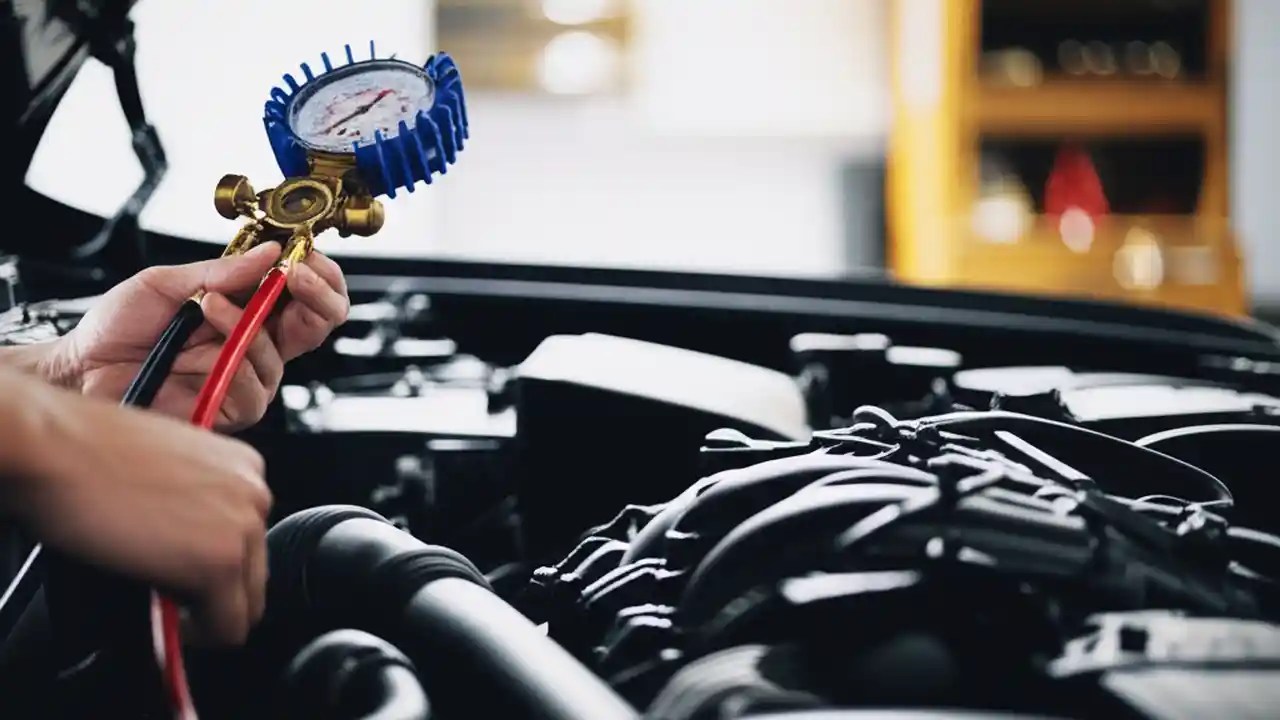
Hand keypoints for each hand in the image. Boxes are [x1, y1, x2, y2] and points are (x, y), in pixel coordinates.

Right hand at [6, 380, 272, 644]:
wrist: (56, 449)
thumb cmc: (89, 451)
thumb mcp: (166, 468)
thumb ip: (194, 503)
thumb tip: (190, 542)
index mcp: (246, 466)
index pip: (252, 537)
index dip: (218, 564)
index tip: (187, 575)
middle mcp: (255, 494)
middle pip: (254, 572)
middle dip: (215, 593)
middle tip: (172, 598)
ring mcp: (243, 530)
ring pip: (246, 604)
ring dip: (205, 613)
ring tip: (163, 608)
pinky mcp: (219, 566)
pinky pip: (226, 627)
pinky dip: (196, 636)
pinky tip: (164, 622)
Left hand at [59, 242, 348, 429]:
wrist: (83, 365)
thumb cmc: (118, 325)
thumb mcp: (167, 282)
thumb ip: (221, 271)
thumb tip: (270, 252)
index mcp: (248, 307)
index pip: (306, 294)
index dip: (318, 275)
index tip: (304, 255)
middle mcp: (255, 341)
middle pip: (318, 324)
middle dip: (317, 296)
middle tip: (295, 275)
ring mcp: (246, 375)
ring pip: (279, 354)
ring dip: (247, 325)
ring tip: (209, 304)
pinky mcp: (231, 406)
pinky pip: (254, 390)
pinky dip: (235, 364)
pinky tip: (208, 344)